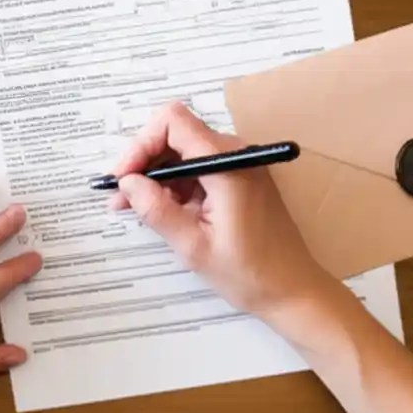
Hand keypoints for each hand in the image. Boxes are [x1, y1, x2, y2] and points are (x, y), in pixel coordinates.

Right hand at [110, 102, 334, 318]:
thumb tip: (127, 183)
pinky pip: (199, 168)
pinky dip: (176, 185)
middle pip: (176, 134)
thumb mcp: (193, 246)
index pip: (172, 122)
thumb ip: (157, 210)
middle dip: (144, 162)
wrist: (293, 290)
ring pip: (184, 152)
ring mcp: (240, 164)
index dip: (140, 145)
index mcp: (226, 164)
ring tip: (135, 209)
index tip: (123, 179)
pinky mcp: (240, 178)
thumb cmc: (248, 273)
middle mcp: (235, 153)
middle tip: (120, 198)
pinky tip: (162, 211)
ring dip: (157, 176)